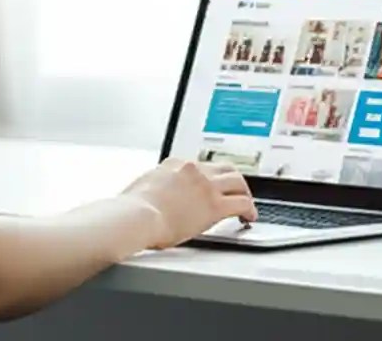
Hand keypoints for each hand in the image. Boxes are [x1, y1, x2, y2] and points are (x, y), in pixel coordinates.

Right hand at [120, 158, 256, 249]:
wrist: (136, 216)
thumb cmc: (132, 209)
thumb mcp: (141, 188)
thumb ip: (153, 188)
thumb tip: (150, 197)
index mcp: (174, 164)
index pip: (200, 166)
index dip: (209, 178)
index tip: (210, 187)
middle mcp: (193, 170)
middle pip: (223, 168)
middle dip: (232, 179)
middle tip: (235, 191)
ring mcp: (206, 186)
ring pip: (238, 181)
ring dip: (244, 192)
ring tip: (246, 203)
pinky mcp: (215, 205)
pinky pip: (242, 203)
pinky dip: (250, 209)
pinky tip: (249, 217)